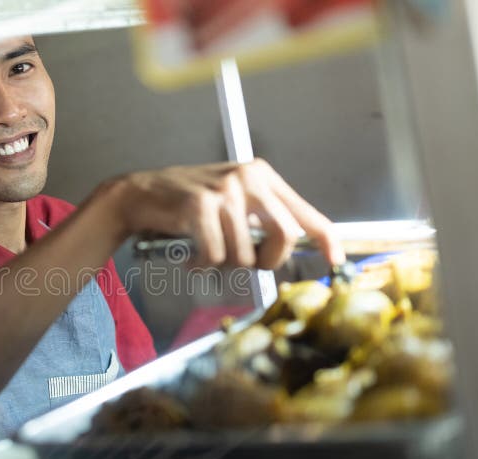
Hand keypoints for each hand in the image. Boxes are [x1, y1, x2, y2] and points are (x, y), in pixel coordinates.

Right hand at [105, 159, 345, 268]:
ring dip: (226, 263)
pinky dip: (203, 263)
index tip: (336, 260)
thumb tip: (292, 248)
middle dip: (267, 260)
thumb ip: (262, 219)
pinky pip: (216, 255)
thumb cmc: (188, 204)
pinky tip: (191, 254)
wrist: (141, 194)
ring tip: (208, 251)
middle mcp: (248, 178)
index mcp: (262, 176)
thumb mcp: (233, 201)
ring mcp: (224, 190)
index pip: (306, 213)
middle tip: (246, 262)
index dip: (325, 239)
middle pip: (284, 236)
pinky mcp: (200, 206)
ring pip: (245, 253)